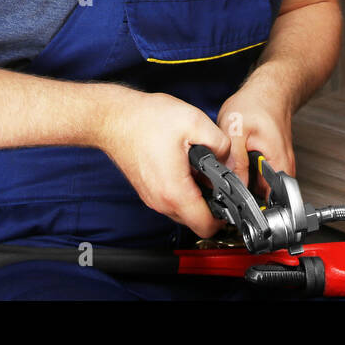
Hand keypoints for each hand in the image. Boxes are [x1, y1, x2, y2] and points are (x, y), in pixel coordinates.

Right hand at [96, 88, 230, 238]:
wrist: (113, 118)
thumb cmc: (145, 119)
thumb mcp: (194, 122)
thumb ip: (220, 142)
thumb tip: (228, 157)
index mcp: (175, 192)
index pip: (206, 227)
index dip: (225, 217)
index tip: (231, 200)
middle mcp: (161, 201)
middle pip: (196, 220)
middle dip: (212, 203)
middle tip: (218, 178)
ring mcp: (152, 197)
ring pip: (184, 210)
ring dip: (197, 196)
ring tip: (201, 169)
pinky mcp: (148, 190)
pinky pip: (172, 200)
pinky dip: (184, 190)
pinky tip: (186, 166)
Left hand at [216, 76, 295, 197]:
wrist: (269, 91)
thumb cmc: (257, 104)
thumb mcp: (236, 131)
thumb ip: (235, 160)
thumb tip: (230, 185)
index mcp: (278, 164)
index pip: (270, 202)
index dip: (250, 209)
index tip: (233, 207)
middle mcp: (282, 168)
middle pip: (262, 197)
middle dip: (242, 194)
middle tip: (225, 182)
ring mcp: (278, 165)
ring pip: (257, 186)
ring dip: (243, 181)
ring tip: (230, 165)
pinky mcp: (271, 161)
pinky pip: (257, 176)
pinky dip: (244, 171)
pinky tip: (236, 159)